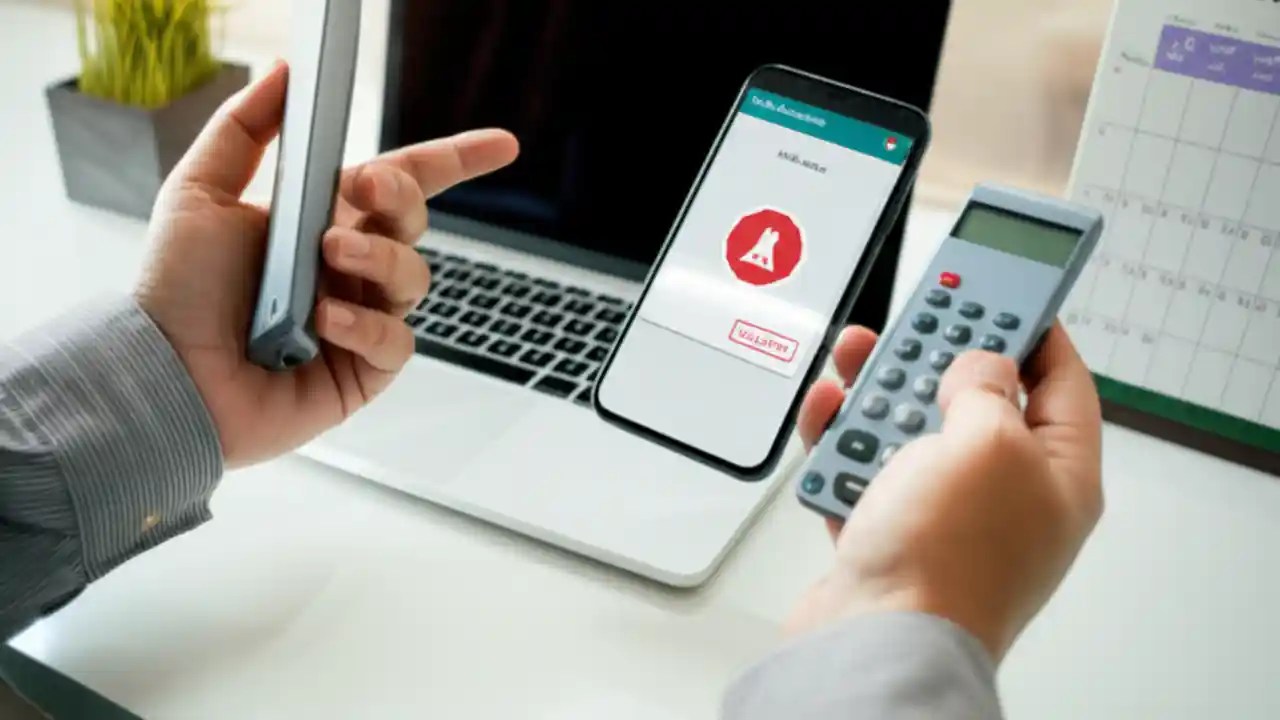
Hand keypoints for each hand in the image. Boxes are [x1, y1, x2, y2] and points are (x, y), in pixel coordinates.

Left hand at [134, 62, 518, 466]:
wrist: (163, 374)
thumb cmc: (175, 293)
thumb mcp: (198, 191)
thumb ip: (244, 128)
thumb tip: (285, 74)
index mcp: (321, 221)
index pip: (403, 183)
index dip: (456, 162)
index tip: (502, 147)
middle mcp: (347, 269)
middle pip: (414, 222)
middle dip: (400, 198)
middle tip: (364, 188)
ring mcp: (360, 319)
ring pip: (413, 277)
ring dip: (378, 258)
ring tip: (328, 257)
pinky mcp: (362, 370)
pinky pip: (398, 340)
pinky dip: (367, 325)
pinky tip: (326, 323)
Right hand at [787, 324, 1103, 661]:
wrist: (876, 639)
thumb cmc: (948, 559)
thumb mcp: (986, 440)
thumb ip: (984, 386)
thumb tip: (977, 366)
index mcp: (1057, 476)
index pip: (1062, 383)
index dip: (1036, 329)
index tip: (1009, 289)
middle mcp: (1006, 497)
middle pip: (975, 402)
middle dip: (937, 359)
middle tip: (915, 322)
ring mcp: (946, 518)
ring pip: (911, 432)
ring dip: (877, 397)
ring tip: (856, 367)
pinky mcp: (891, 536)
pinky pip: (865, 472)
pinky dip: (842, 444)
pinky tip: (829, 420)